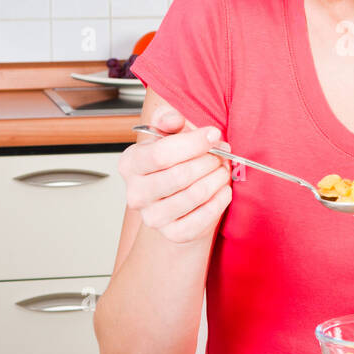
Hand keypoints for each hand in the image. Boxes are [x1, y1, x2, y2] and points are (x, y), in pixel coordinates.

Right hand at [119, 106, 232, 244]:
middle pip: (180, 175)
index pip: (161, 153)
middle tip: (221, 154)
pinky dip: (220, 200)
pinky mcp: (174, 234)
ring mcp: (153, 217)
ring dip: (218, 179)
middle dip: (209, 161)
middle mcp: (137, 193)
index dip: (193, 142)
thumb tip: (172, 119)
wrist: (177, 199)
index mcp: (130, 164)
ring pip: (195, 195)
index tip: (213, 135)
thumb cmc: (174, 163)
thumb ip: (168, 120)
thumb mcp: (169, 134)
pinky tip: (222, 190)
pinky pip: (204, 217)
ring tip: (222, 170)